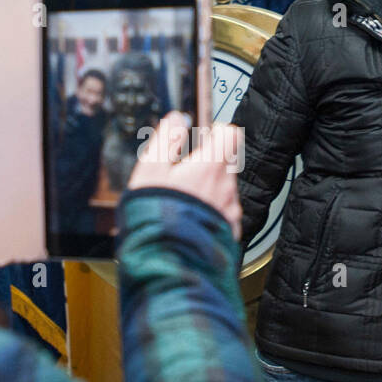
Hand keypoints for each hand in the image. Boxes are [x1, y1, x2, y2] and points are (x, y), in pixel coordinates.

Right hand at [128, 113, 243, 239]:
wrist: (167, 263)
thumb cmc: (156, 217)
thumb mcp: (151, 171)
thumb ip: (166, 139)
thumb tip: (177, 119)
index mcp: (210, 167)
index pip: (230, 133)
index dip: (216, 130)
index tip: (203, 135)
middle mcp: (227, 188)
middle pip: (228, 161)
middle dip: (209, 160)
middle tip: (184, 169)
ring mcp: (231, 211)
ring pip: (226, 187)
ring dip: (210, 187)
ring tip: (184, 198)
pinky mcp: (230, 231)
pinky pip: (224, 211)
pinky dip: (211, 209)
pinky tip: (190, 216)